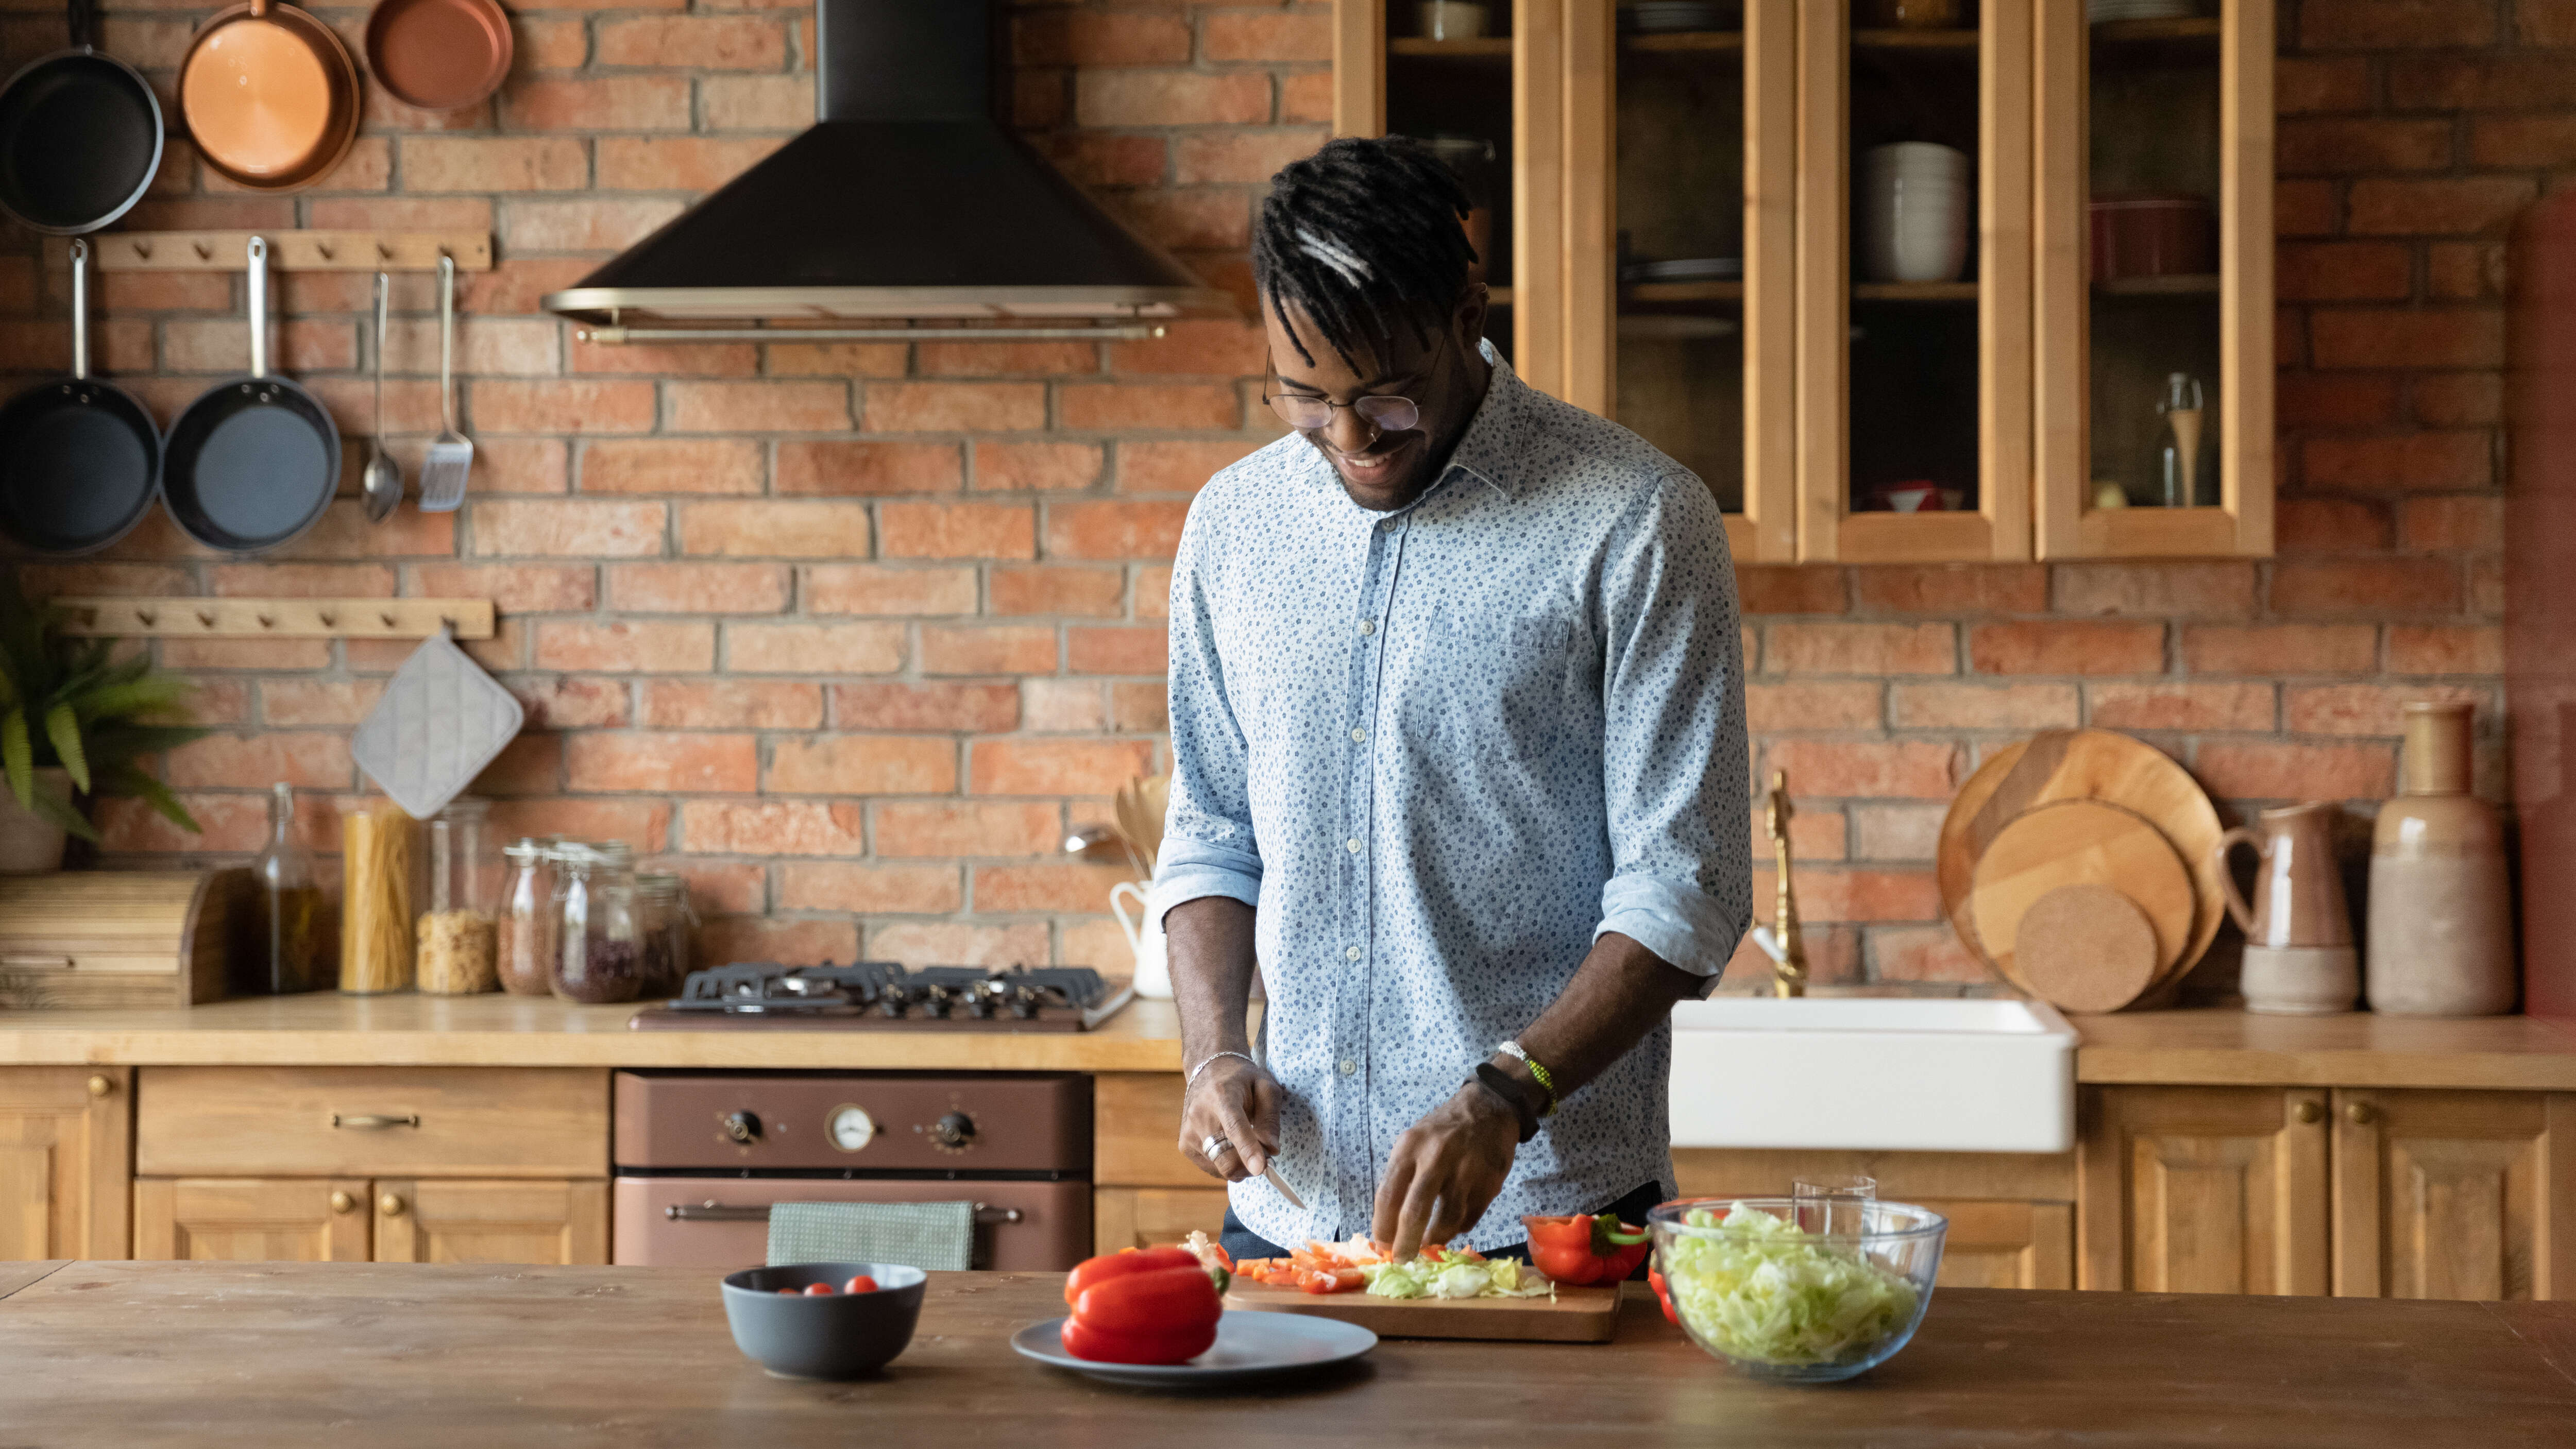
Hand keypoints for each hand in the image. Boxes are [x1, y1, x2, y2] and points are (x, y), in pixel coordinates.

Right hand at [1178, 1054, 1280, 1182]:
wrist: (1208, 1070)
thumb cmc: (1241, 1080)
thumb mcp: (1265, 1087)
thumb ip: (1270, 1118)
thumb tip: (1272, 1150)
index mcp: (1222, 1095)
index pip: (1234, 1127)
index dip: (1248, 1150)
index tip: (1260, 1168)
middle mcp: (1199, 1114)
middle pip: (1225, 1157)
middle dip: (1250, 1166)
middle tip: (1264, 1155)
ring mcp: (1189, 1132)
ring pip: (1220, 1167)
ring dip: (1239, 1165)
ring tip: (1245, 1143)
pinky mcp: (1184, 1145)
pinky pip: (1212, 1168)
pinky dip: (1226, 1164)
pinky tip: (1229, 1145)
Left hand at [1370, 1082, 1520, 1259]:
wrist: (1489, 1107)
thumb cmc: (1442, 1130)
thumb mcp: (1413, 1142)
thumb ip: (1402, 1177)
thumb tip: (1389, 1225)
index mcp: (1409, 1147)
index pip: (1388, 1195)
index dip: (1383, 1227)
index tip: (1382, 1246)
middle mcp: (1436, 1158)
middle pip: (1414, 1212)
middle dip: (1406, 1244)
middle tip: (1402, 1260)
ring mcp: (1466, 1171)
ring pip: (1446, 1221)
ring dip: (1435, 1240)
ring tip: (1429, 1244)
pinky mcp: (1489, 1183)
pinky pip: (1470, 1218)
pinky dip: (1459, 1227)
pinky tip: (1453, 1224)